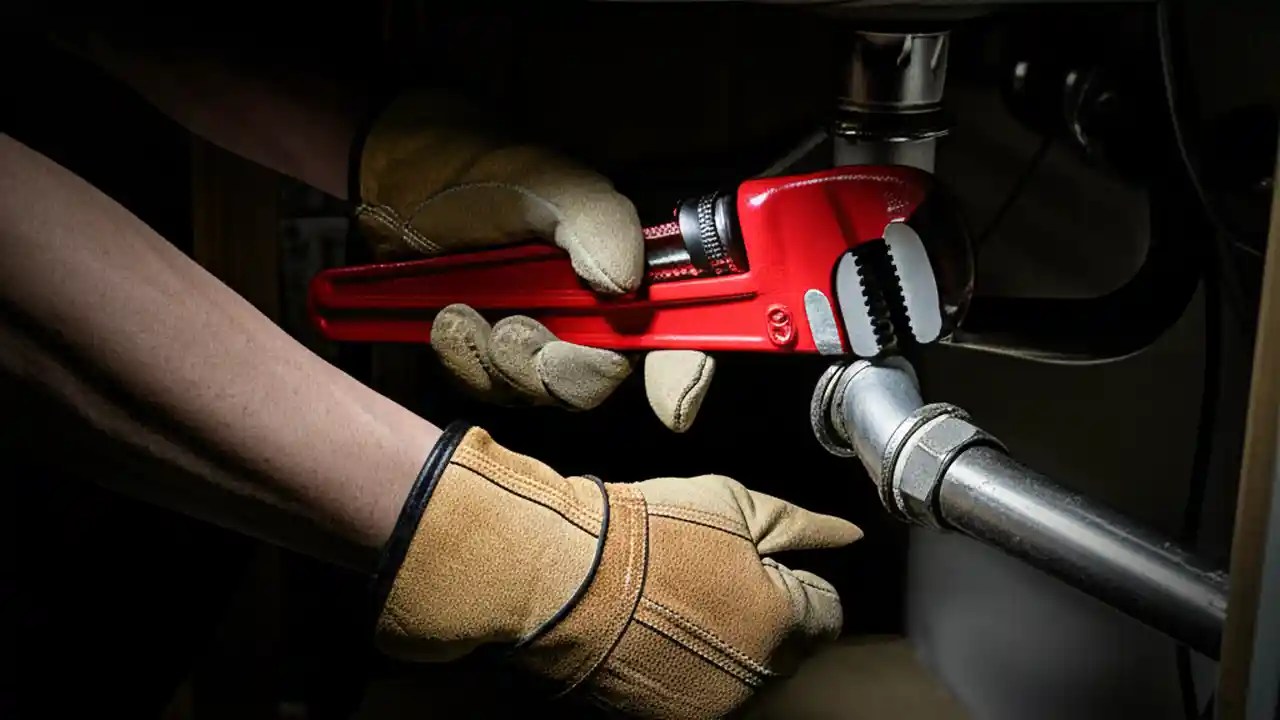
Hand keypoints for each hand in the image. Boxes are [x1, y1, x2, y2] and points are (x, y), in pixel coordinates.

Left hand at [354, 91, 714, 430]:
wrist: (404, 186)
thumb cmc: (483, 172)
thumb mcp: (546, 180)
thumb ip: (595, 220)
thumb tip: (623, 283)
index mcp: (627, 268)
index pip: (674, 333)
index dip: (683, 372)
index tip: (671, 402)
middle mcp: (594, 313)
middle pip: (602, 378)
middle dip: (559, 369)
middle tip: (517, 332)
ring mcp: (543, 337)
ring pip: (542, 392)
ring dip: (500, 361)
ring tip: (464, 312)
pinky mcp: (493, 357)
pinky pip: (491, 388)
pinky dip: (465, 360)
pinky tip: (449, 320)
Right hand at [374, 424, 859, 718]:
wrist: (562, 575)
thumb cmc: (647, 532)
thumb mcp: (736, 506)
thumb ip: (803, 526)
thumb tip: (848, 535)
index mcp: (785, 623)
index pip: (827, 611)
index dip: (792, 577)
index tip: (750, 558)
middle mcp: (758, 677)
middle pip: (789, 647)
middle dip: (764, 611)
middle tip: (707, 572)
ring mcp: (713, 705)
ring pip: (747, 672)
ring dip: (729, 643)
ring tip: (676, 600)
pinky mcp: (670, 719)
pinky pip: (703, 692)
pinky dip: (689, 666)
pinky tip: (656, 629)